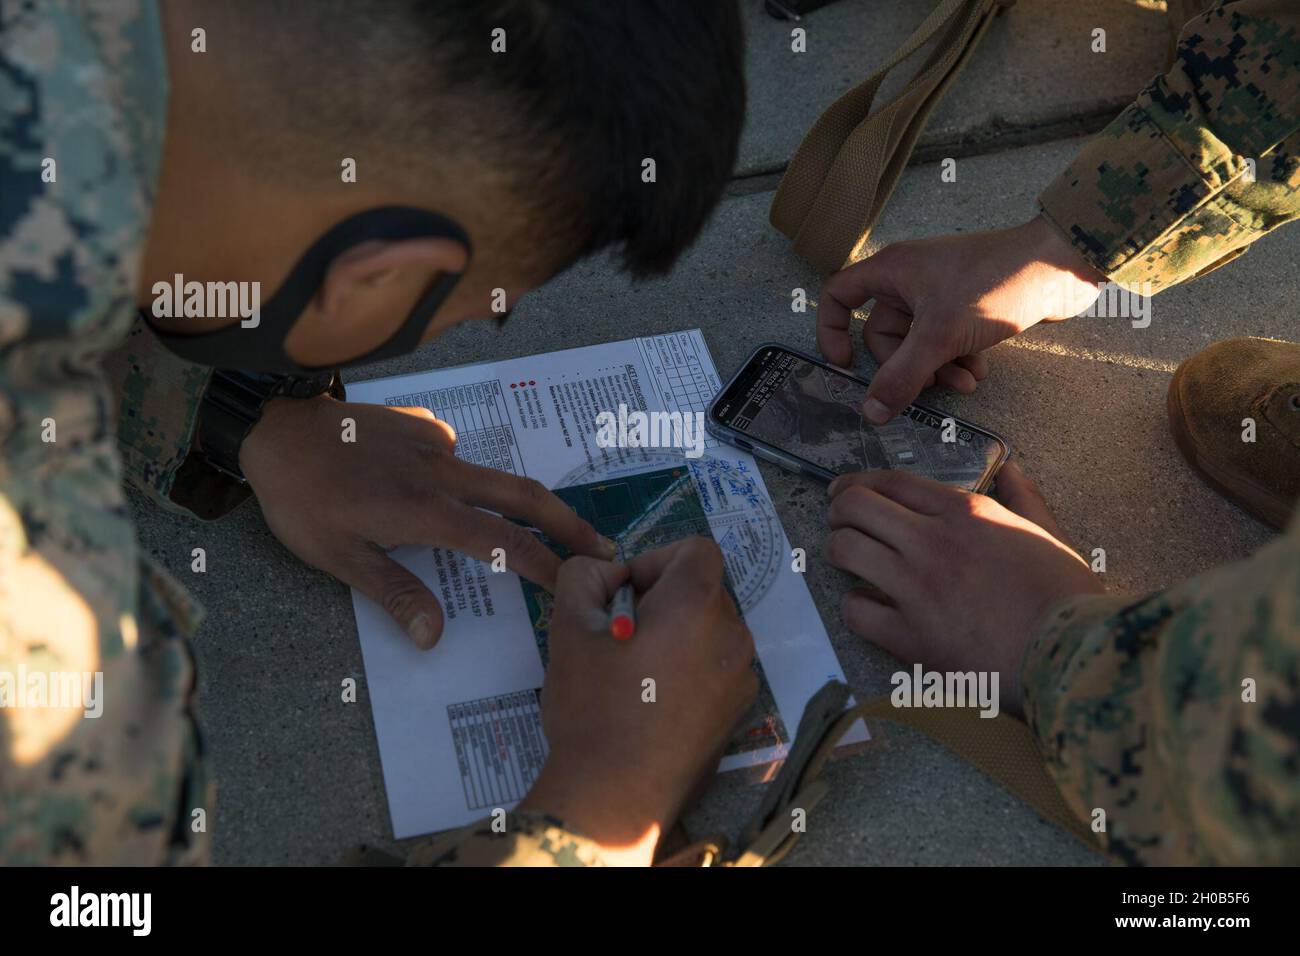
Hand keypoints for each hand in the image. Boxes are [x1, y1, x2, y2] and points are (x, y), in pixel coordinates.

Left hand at [238, 394, 613, 647]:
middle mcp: (442, 473)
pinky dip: (469, 475)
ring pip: (496, 473)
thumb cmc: (301, 498)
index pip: (503, 541)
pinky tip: (453, 488)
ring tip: (550, 523)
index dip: (545, 564)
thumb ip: (393, 593)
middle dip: (568, 522)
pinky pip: (458, 453)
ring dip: (530, 500)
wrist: (274, 426)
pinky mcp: (419, 426)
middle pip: (523, 495)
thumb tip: (435, 638)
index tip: (576, 583)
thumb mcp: (338, 558)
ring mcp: (433, 444)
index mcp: (426, 511)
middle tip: (601, 545)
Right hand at [519, 538, 757, 864]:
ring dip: (675, 636)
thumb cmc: (593, 706)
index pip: (696, 549)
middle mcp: (732, 634)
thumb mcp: (570, 625)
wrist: (615, 796)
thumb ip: (585, 575)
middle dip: (662, 600)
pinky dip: (689, 670)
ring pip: (709, 631)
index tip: (624, 594)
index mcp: (697, 604)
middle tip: (620, 635)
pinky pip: (715, 668)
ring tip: (633, 672)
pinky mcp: (738, 712)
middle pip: (703, 591)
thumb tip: (608, 574)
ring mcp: (740, 677)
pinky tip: (652, 702)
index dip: (655, 560)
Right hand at [817, 214, 1106, 423]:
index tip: (844, 364)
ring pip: (918, 342)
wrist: (1059, 266)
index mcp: (891, 271)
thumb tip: (871, 411)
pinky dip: (957, 358)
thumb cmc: (994, 282)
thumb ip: (901, 377)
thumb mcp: (939, 337)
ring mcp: (938, 291)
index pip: (838, 295)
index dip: (832, 330)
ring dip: (937, 368)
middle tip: (931, 384)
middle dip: (907, 365)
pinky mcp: (964, 304)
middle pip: (882, 333)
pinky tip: (979, 369)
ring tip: (966, 382)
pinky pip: (944, 340)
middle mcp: (909, 278)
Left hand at [823, 463, 1103, 715]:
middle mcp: (933, 541)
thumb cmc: (1067, 598)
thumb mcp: (1050, 534)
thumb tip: (1010, 469)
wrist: (1073, 657)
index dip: (859, 482)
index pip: (892, 482)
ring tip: (846, 560)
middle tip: (839, 522)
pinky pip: (855, 611)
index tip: (845, 490)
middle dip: (839, 510)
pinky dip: (854, 607)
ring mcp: (916, 587)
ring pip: (845, 550)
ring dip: (838, 551)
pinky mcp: (909, 635)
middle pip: (856, 507)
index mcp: (965, 513)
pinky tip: (867, 608)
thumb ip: (1024, 498)